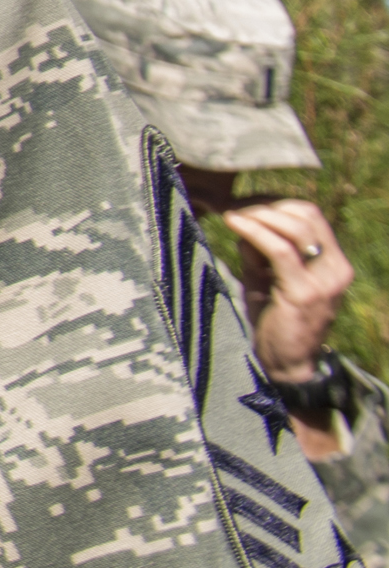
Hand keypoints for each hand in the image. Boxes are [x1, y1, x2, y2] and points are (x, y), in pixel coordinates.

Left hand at [226, 195, 356, 446]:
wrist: (286, 364)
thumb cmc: (273, 318)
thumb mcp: (267, 276)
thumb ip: (259, 249)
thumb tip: (241, 219)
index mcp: (333, 262)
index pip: (311, 215)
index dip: (276, 203)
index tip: (244, 202)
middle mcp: (336, 269)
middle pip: (305, 214)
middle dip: (266, 204)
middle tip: (234, 206)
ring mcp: (324, 281)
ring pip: (295, 227)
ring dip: (258, 214)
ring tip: (232, 214)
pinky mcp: (304, 293)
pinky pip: (279, 250)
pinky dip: (254, 230)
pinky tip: (232, 222)